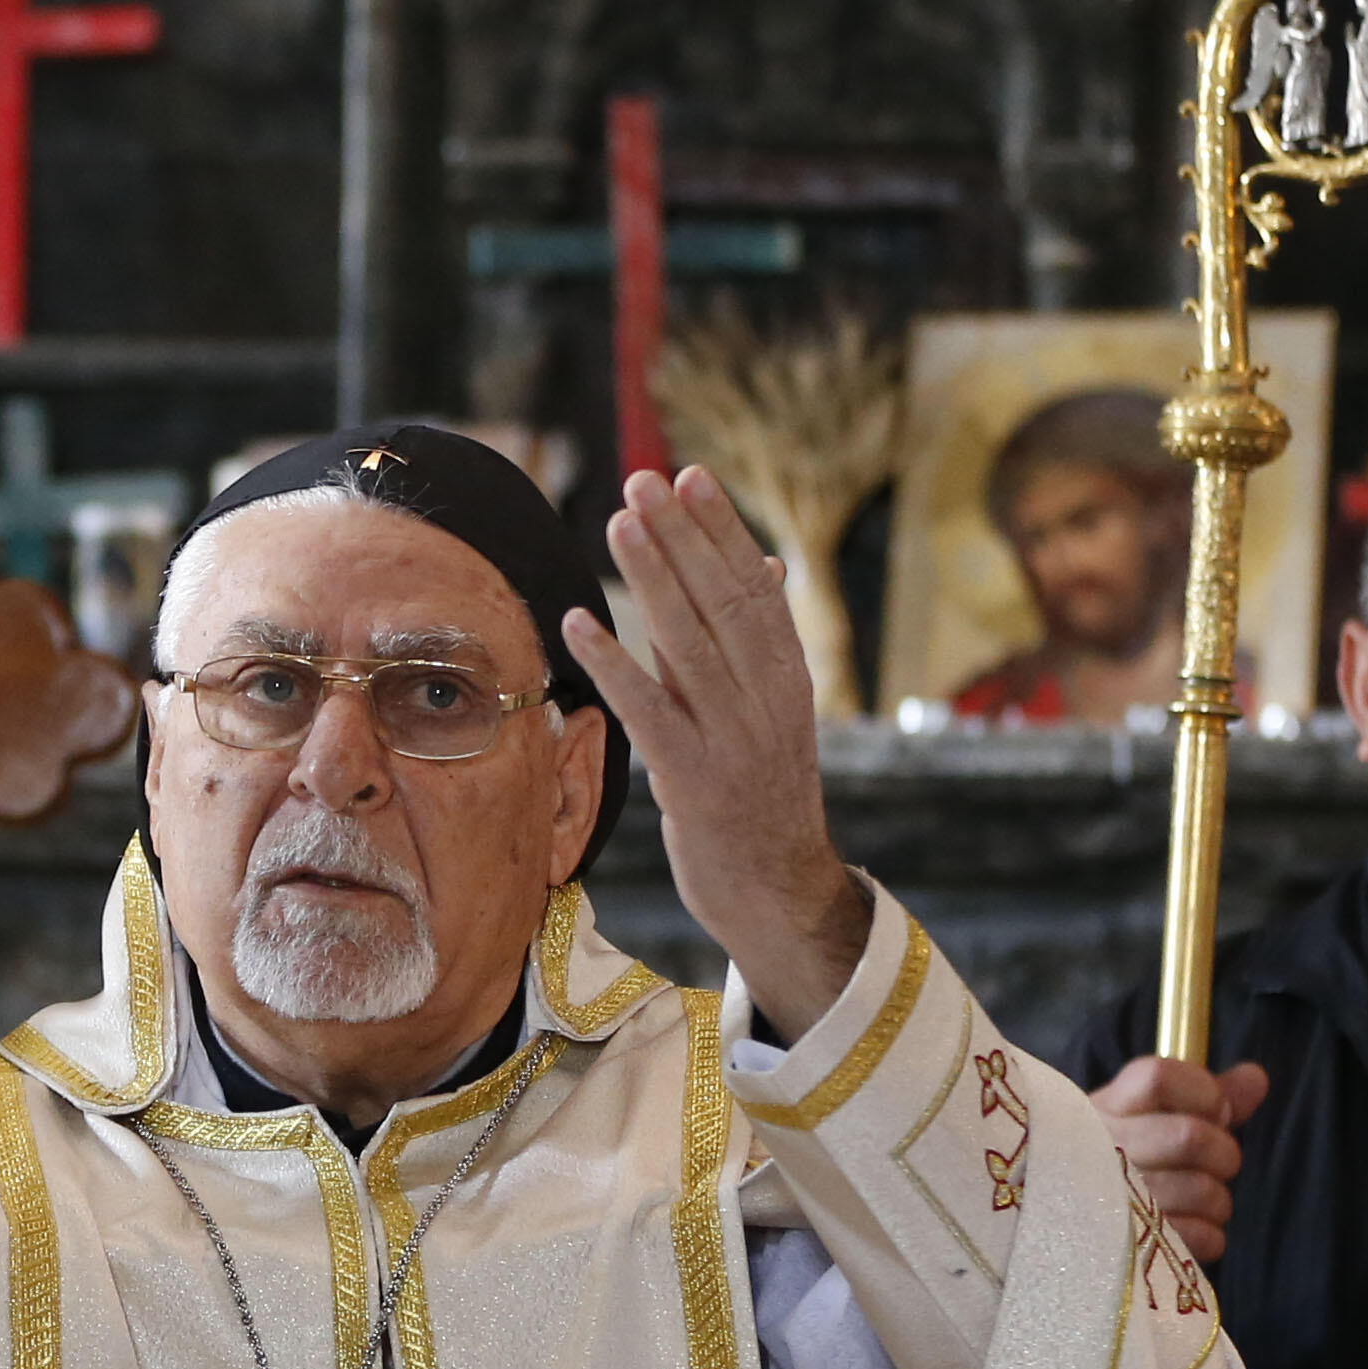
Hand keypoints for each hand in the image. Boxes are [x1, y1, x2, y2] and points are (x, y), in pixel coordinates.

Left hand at [563, 464, 869, 1034]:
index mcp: (789, 679)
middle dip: (683, 537)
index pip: (757, 588)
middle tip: (645, 480)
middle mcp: (768, 701)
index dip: (722, 530)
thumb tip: (765, 564)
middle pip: (725, 603)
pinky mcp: (693, 782)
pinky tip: (579, 624)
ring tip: (619, 523)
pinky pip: (650, 712)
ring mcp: (733, 742)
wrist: (779, 892)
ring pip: (690, 645)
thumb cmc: (765, 794)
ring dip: (653, 580)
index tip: (690, 476)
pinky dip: (614, 664)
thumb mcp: (774, 713)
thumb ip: (758, 642)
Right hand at [1093, 1052, 1262, 1269]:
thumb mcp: (1152, 1118)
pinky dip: (1209, 1235)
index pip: (1159, 1079)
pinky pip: (1202, 1237)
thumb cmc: (1124, 1161)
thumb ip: (1207, 1096)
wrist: (1070, 1225)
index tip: (1217, 1110)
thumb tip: (1257, 1077)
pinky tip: (1189, 1228)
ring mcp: (1114, 1200)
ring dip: (1217, 1199)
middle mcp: (1103, 1148)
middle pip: (1190, 1137)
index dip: (1204, 1092)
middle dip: (1222, 1152)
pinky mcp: (1131, 1247)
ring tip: (1200, 1200)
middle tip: (1216, 1163)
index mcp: (1108, 1108)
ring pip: (1203, 1191)